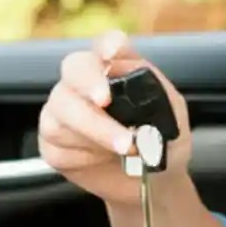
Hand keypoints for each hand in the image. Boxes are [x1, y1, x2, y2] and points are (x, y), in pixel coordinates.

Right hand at [37, 29, 192, 206]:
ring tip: (125, 147)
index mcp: (117, 70)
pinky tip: (101, 159)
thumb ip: (158, 93)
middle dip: (88, 83)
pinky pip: (56, 143)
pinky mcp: (52, 143)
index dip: (108, 44)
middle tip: (105, 100)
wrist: (154, 182)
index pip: (108, 44)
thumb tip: (136, 87)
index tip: (112, 54)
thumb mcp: (173, 114)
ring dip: (96, 130)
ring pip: (63, 110)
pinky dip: (82, 154)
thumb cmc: (162, 142)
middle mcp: (85, 84)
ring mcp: (64, 112)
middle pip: (74, 68)